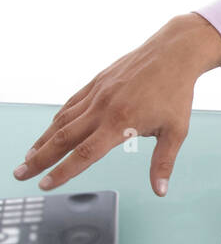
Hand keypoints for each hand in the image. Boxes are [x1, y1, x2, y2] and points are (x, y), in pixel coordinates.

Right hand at [12, 13, 220, 196]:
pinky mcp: (96, 83)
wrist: (173, 53)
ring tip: (28, 157)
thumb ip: (163, 163)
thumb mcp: (176, 131)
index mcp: (121, 123)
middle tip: (20, 174)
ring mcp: (97, 94)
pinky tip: (49, 131)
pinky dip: (57, 119)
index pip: (84, 155)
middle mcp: (103, 108)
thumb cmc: (176, 92)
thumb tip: (160, 191)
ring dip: (43, 141)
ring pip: (62, 121)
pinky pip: (71, 104)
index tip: (46, 185)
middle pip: (63, 139)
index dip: (63, 172)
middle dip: (39, 160)